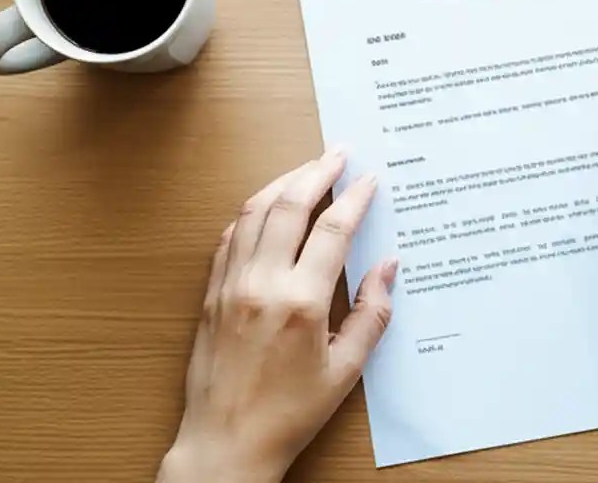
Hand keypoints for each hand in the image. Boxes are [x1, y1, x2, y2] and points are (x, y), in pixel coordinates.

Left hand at [158, 149, 397, 482]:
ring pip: (254, 212)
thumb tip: (388, 267)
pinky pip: (229, 237)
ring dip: (282, 183)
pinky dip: (251, 213)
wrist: (225, 444)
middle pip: (290, 205)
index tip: (370, 179)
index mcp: (301, 302)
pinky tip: (267, 208)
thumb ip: (372, 314)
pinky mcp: (209, 295)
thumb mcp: (346, 371)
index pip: (333, 229)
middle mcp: (261, 284)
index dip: (355, 197)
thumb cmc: (289, 414)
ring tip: (306, 170)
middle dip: (317, 171)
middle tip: (338, 153)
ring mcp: (229, 285)